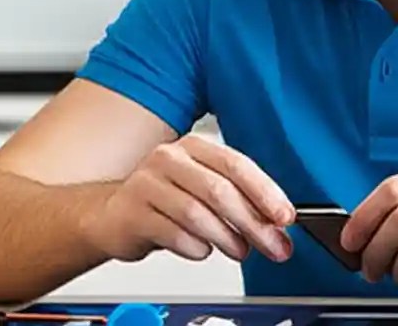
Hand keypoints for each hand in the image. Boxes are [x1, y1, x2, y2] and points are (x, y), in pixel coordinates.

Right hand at [83, 134, 295, 264]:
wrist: (112, 215)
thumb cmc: (164, 201)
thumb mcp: (202, 189)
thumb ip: (238, 199)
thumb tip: (277, 223)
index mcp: (193, 147)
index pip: (236, 165)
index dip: (265, 192)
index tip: (285, 217)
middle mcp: (169, 159)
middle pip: (219, 191)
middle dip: (253, 223)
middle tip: (273, 245)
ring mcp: (147, 184)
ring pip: (197, 214)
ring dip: (227, 238)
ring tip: (240, 251)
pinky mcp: (133, 213)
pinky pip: (175, 234)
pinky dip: (196, 248)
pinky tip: (203, 250)